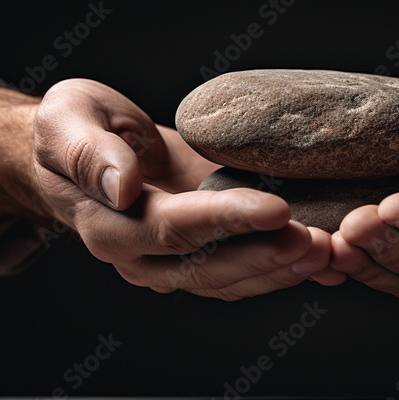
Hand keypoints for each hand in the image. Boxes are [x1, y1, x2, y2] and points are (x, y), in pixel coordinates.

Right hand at [32, 79, 332, 300]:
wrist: (87, 152)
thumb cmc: (75, 128)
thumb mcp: (68, 120)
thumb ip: (89, 152)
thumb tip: (121, 185)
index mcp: (109, 224)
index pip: (173, 227)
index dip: (226, 219)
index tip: (275, 207)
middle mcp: (143, 256)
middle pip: (211, 265)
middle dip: (268, 255)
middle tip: (319, 241)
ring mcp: (175, 264)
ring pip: (233, 279)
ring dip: (284, 270)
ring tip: (331, 252)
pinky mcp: (203, 257)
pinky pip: (245, 274)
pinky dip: (286, 272)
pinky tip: (328, 264)